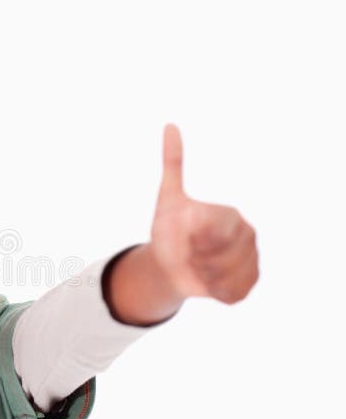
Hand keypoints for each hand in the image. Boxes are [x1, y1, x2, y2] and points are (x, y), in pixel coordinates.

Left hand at [148, 124, 258, 303]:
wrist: (169, 265)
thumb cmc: (170, 230)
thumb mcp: (168, 198)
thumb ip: (173, 163)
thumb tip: (170, 125)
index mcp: (230, 215)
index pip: (218, 229)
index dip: (198, 237)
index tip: (186, 236)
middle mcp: (247, 236)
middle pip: (222, 256)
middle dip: (197, 258)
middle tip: (189, 254)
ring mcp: (251, 261)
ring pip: (226, 277)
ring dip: (203, 276)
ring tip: (196, 267)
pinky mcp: (248, 284)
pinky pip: (231, 293)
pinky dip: (213, 292)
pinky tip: (206, 282)